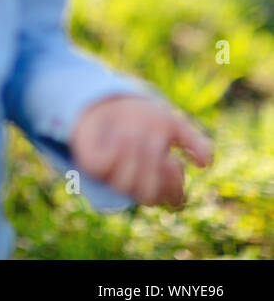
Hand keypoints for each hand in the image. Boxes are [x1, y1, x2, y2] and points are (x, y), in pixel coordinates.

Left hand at [70, 95, 212, 208]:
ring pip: (125, 184)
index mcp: (160, 180)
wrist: (111, 101)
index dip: (174, 183)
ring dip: (132, 156)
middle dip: (152, 166)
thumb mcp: (173, 125)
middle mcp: (137, 184)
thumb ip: (194, 142)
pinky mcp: (92, 166)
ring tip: (132, 132)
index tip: (174, 161)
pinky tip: (118, 136)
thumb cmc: (145, 119)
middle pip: (149, 194)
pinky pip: (103, 167)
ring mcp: (112, 177)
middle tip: (150, 140)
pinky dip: (114, 150)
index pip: (174, 200)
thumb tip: (207, 163)